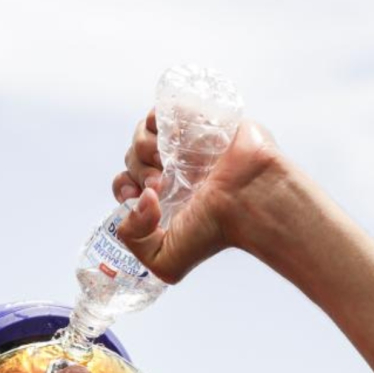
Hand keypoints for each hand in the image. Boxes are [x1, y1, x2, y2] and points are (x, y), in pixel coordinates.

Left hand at [111, 109, 284, 283]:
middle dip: (137, 170)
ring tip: (165, 161)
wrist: (250, 200)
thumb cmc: (216, 231)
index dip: (123, 186)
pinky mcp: (198, 120)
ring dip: (144, 145)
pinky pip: (164, 108)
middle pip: (132, 158)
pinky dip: (158, 118)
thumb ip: (134, 242)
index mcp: (164, 198)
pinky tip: (169, 135)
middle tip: (158, 184)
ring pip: (143, 133)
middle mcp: (174, 170)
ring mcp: (186, 144)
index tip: (136, 193)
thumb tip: (139, 198)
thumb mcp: (166, 261)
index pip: (127, 184)